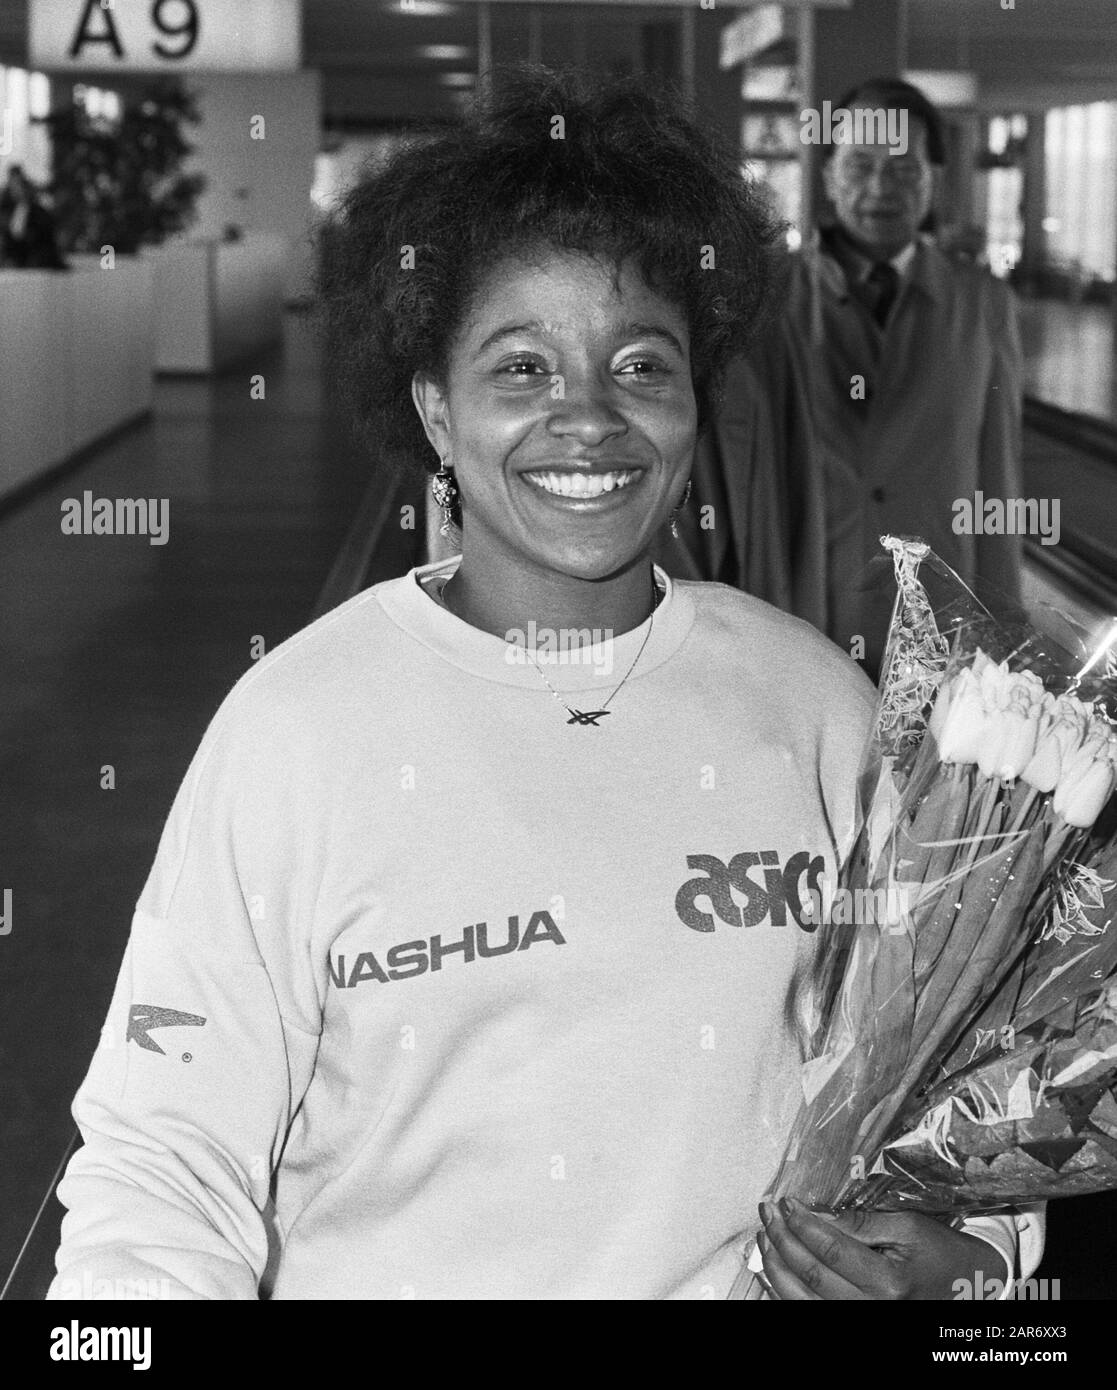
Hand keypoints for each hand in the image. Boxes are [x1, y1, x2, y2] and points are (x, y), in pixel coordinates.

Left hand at [757, 1198, 1002, 1299]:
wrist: (969, 1289)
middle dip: (782, 1239)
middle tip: (767, 1211)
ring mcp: (862, 1323)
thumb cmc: (941, 1253)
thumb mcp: (908, 1227)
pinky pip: (810, 1314)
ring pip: (802, 1300)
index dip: (802, 1223)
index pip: (831, 1249)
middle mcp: (873, 1309)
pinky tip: (772, 1271)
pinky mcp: (856, 1327)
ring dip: (776, 1266)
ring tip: (764, 1237)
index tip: (785, 1201)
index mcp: (889, 1282)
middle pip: (812, 1274)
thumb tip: (815, 1214)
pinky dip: (784, 1294)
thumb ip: (860, 1223)